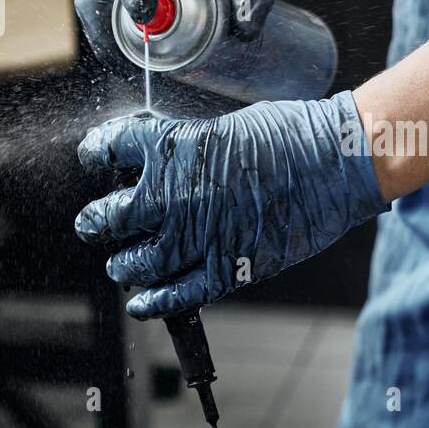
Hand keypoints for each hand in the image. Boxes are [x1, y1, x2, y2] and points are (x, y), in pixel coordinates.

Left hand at [74, 92, 386, 318]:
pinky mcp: (225, 268)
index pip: (111, 149)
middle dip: (96, 221)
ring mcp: (196, 237)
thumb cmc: (293, 136)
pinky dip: (153, 301)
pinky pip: (176, 295)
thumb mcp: (228, 126)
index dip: (97, 154)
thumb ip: (193, 147)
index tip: (95, 157)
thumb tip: (176, 160)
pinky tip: (141, 301)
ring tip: (121, 264)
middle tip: (93, 223)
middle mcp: (172, 195)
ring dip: (123, 264)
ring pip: (135, 262)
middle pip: (109, 216)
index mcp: (172, 147)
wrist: (334, 163)